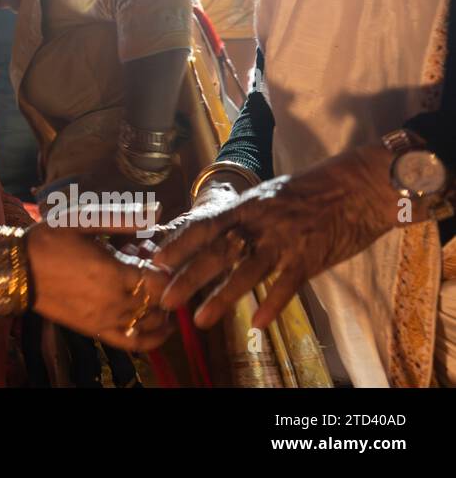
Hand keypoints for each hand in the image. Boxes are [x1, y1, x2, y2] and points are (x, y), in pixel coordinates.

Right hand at [27, 224, 175, 350]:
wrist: (19, 270)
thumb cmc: (49, 240)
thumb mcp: (82, 220)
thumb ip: (121, 218)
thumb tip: (156, 211)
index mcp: (113, 272)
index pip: (162, 280)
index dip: (169, 269)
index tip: (162, 257)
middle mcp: (114, 301)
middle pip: (160, 302)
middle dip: (166, 286)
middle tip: (156, 269)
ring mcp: (106, 319)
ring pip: (151, 322)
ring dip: (162, 308)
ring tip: (159, 292)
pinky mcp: (97, 330)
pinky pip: (134, 343)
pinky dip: (153, 338)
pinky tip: (162, 327)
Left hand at [154, 143, 398, 329]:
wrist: (356, 188)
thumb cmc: (307, 193)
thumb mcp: (266, 196)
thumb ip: (239, 215)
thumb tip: (207, 231)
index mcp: (246, 206)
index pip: (205, 225)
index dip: (179, 243)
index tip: (156, 260)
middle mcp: (260, 223)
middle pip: (218, 252)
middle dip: (189, 277)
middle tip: (165, 299)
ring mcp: (285, 241)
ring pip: (247, 273)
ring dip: (222, 298)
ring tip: (200, 319)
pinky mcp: (310, 258)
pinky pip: (287, 285)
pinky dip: (272, 304)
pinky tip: (257, 323)